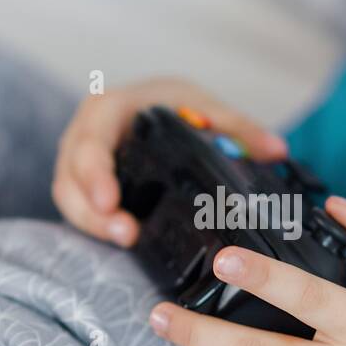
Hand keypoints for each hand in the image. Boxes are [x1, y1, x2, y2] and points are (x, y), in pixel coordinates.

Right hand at [52, 77, 286, 246]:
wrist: (160, 106)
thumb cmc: (178, 105)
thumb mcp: (209, 109)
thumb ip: (241, 129)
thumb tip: (276, 150)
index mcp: (113, 106)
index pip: (93, 138)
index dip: (95, 171)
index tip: (111, 200)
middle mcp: (88, 131)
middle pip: (72, 171)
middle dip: (92, 207)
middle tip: (124, 233)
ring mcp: (81, 159)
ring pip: (68, 193)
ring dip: (92, 221)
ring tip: (126, 240)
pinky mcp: (84, 182)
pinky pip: (77, 205)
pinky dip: (94, 224)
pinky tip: (121, 239)